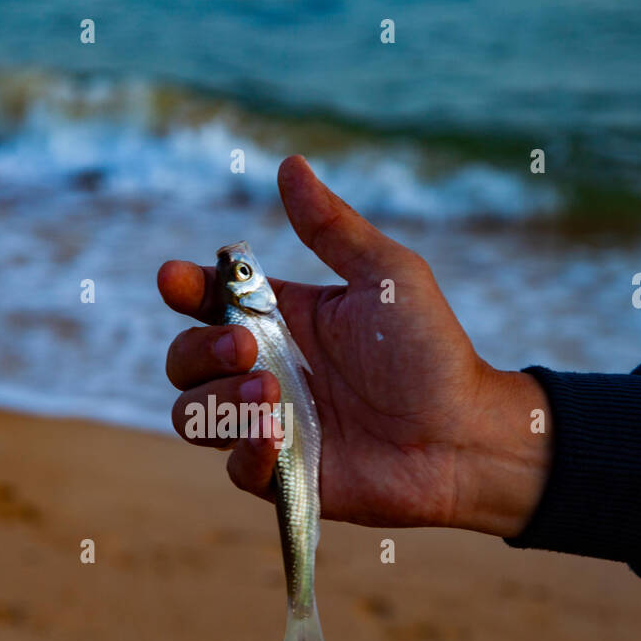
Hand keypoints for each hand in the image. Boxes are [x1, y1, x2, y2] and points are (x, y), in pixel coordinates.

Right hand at [159, 155, 550, 536]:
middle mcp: (264, 370)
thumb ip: (332, 229)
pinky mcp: (282, 476)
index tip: (175, 280)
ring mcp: (268, 424)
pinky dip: (245, 452)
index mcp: (282, 319)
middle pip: (183, 359)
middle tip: (249, 346)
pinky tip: (276, 437)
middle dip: (200, 348)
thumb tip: (289, 164)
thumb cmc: (432, 351)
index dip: (182, 288)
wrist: (465, 435)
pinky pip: (233, 469)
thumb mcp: (386, 276)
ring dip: (219, 400)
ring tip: (273, 394)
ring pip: (191, 415)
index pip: (207, 299)